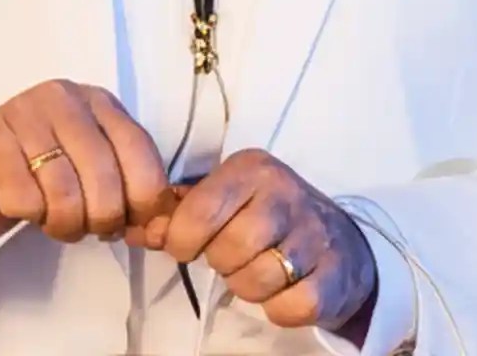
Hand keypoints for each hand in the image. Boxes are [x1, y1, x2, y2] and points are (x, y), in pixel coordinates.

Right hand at [0, 80, 174, 242]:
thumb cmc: (41, 176)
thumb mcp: (94, 176)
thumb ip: (130, 192)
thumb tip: (162, 229)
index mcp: (99, 101)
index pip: (138, 147)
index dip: (146, 196)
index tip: (137, 224)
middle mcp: (63, 98)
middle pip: (104, 174)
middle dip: (103, 219)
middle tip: (92, 231)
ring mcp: (23, 114)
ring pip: (64, 192)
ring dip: (65, 224)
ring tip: (57, 223)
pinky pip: (25, 199)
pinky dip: (29, 216)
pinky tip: (23, 209)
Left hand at [156, 149, 377, 331]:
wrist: (342, 243)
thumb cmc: (268, 218)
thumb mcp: (226, 200)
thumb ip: (178, 213)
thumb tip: (135, 229)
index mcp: (252, 169)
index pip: (198, 212)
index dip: (182, 240)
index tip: (189, 245)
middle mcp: (286, 194)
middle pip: (226, 250)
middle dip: (221, 264)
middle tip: (233, 258)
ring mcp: (315, 234)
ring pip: (255, 281)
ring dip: (248, 288)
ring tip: (259, 271)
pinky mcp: (335, 276)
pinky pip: (289, 306)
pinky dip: (279, 308)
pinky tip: (284, 290)